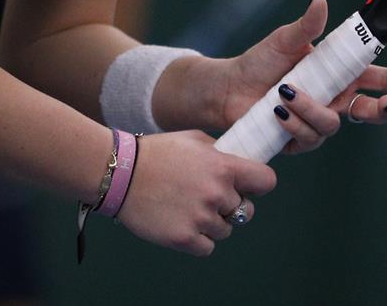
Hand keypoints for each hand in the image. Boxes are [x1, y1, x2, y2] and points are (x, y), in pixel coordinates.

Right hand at [117, 130, 275, 255]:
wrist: (121, 173)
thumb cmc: (157, 153)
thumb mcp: (194, 140)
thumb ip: (221, 153)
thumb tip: (240, 161)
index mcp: (223, 167)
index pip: (266, 182)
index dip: (259, 184)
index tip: (248, 185)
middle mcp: (216, 194)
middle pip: (246, 211)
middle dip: (231, 206)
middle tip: (208, 198)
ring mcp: (201, 218)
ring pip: (226, 231)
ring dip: (212, 223)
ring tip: (189, 208)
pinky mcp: (184, 239)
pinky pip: (208, 247)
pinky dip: (198, 239)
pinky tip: (182, 222)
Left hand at [216, 0, 386, 153]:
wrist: (230, 88)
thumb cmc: (261, 61)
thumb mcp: (285, 39)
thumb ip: (306, 25)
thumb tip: (320, 0)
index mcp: (336, 74)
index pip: (373, 78)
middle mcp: (332, 99)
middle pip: (368, 111)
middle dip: (380, 110)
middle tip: (385, 104)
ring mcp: (317, 121)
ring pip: (331, 124)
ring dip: (310, 109)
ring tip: (284, 93)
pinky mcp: (299, 139)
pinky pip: (308, 138)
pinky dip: (293, 124)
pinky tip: (276, 113)